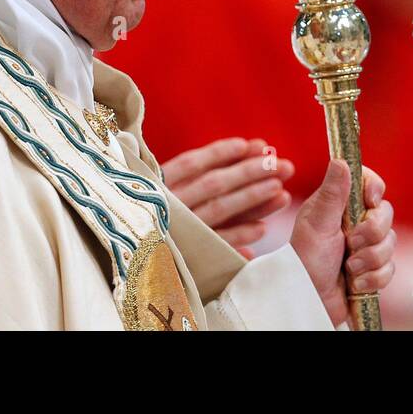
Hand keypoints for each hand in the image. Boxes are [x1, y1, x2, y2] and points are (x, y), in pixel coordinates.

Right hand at [162, 137, 293, 257]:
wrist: (129, 269)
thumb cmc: (158, 217)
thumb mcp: (164, 191)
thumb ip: (198, 173)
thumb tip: (252, 148)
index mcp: (157, 186)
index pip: (191, 164)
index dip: (222, 152)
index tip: (255, 145)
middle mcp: (166, 206)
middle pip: (213, 184)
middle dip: (250, 172)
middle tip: (283, 165)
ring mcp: (176, 232)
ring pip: (219, 210)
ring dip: (252, 199)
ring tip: (281, 191)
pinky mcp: (184, 258)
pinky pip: (216, 244)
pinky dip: (238, 236)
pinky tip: (262, 229)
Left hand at [289, 160, 395, 325]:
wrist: (308, 301)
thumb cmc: (305, 261)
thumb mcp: (316, 224)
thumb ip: (331, 194)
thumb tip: (340, 160)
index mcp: (338, 205)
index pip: (368, 183)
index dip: (374, 189)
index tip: (370, 201)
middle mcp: (355, 222)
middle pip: (386, 213)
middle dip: (372, 232)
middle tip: (352, 243)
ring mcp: (366, 246)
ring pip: (390, 243)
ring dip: (370, 259)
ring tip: (349, 268)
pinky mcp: (373, 269)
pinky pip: (390, 269)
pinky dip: (373, 278)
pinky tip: (355, 284)